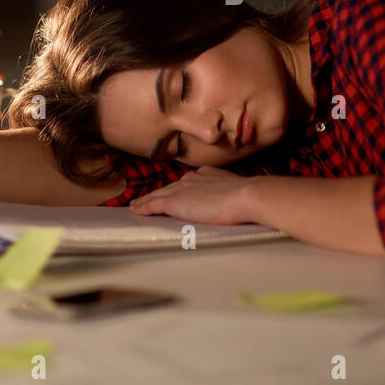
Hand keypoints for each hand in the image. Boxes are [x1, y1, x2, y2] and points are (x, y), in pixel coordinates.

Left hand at [128, 165, 257, 225]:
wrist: (245, 196)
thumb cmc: (248, 197)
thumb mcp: (237, 192)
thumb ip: (230, 194)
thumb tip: (234, 201)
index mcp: (206, 174)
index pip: (188, 183)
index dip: (179, 189)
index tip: (176, 192)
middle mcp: (192, 178)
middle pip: (170, 187)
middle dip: (159, 193)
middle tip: (147, 198)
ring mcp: (182, 189)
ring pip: (159, 194)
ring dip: (147, 200)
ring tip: (137, 205)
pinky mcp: (174, 201)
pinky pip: (153, 204)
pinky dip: (143, 207)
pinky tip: (136, 210)